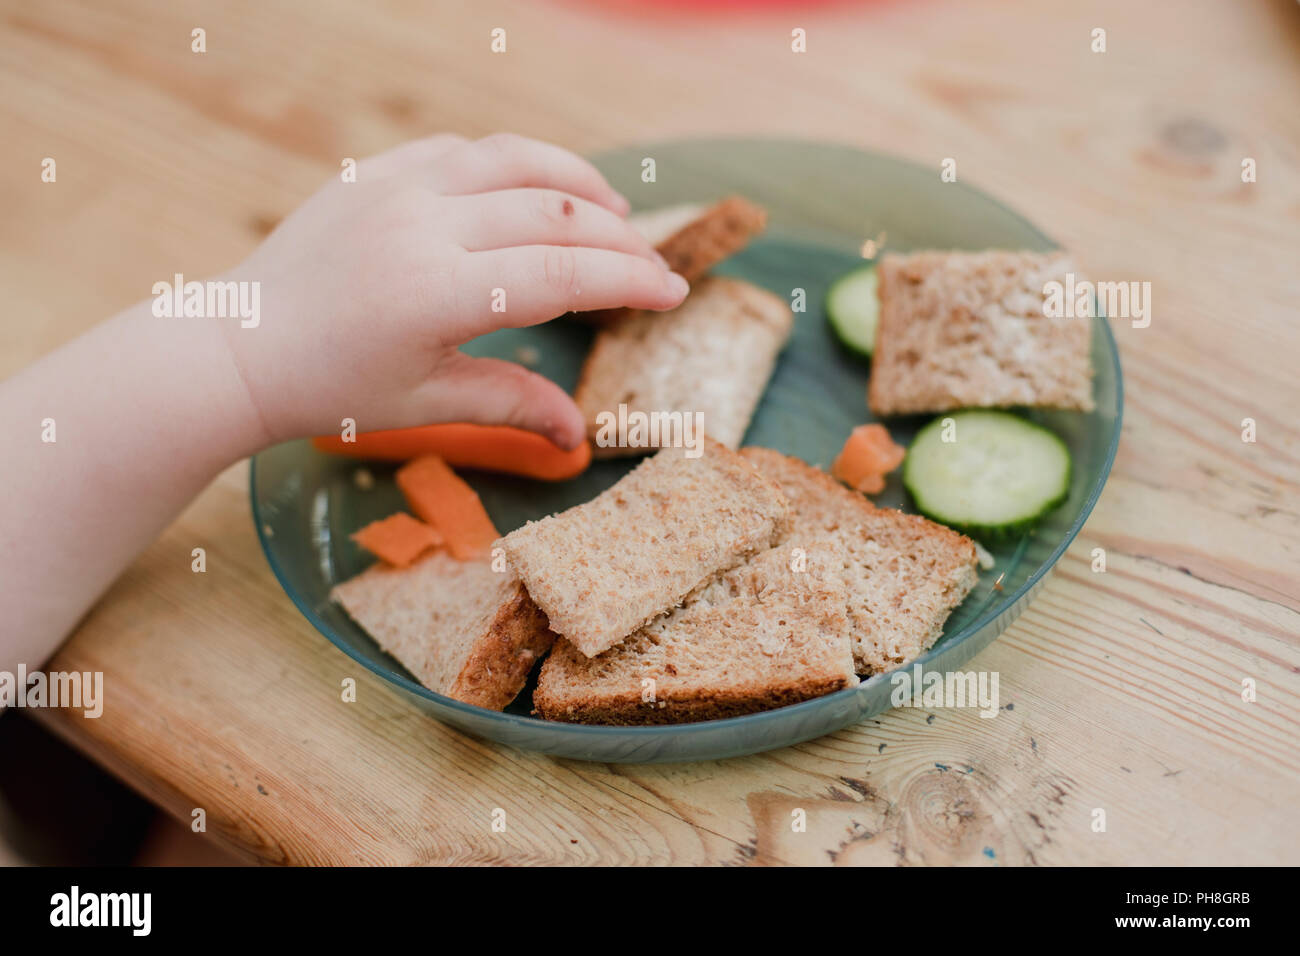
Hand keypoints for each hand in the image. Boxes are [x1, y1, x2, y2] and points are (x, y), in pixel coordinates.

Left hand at [221, 133, 685, 449]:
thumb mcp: (427, 403)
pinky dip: (515, 164)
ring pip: (516, 160)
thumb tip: (580, 437)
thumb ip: (512, 406)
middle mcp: (422, 225)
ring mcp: (396, 188)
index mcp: (437, 293)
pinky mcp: (376, 171)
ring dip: (577, 181)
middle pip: (555, 213)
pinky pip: (465, 150)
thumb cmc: (331, 388)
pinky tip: (538, 191)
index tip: (672, 292)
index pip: (564, 274)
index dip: (630, 280)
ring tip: (615, 211)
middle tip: (653, 266)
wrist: (238, 349)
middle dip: (619, 239)